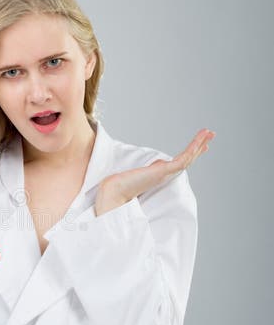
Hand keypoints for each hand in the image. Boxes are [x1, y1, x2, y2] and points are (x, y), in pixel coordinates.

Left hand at [95, 128, 215, 215]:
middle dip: (199, 147)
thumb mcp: (129, 172)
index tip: (199, 147)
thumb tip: (131, 168)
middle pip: (187, 159)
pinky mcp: (166, 171)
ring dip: (199, 144)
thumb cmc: (116, 185)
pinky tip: (201, 139)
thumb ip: (134, 170)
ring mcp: (167, 173)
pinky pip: (184, 158)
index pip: (177, 162)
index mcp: (157, 174)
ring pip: (188, 157)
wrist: (113, 192)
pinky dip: (193, 147)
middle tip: (210, 135)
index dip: (189, 153)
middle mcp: (164, 174)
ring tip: (210, 132)